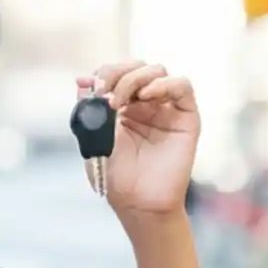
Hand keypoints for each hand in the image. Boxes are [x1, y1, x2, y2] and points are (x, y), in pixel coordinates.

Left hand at [77, 61, 200, 219]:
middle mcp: (145, 103)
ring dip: (135, 78)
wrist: (137, 201)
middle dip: (117, 73)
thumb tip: (81, 81)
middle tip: (105, 93)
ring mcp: (166, 108)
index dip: (103, 73)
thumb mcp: (94, 137)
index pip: (116, 73)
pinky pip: (182, 86)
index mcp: (122, 105)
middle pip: (136, 66)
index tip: (89, 85)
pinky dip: (164, 84)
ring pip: (157, 71)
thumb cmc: (116, 175)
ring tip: (121, 101)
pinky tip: (146, 96)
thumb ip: (90, 109)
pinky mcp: (186, 117)